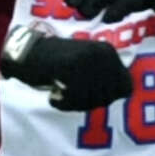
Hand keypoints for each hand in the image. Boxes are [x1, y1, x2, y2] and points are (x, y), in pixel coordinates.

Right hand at [0, 25, 131, 110]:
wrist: (26, 54)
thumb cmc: (56, 64)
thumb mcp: (87, 65)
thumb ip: (107, 78)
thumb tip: (127, 92)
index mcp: (108, 52)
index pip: (126, 87)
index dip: (108, 97)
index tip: (88, 94)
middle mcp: (102, 53)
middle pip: (109, 96)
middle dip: (91, 102)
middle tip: (71, 96)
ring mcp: (87, 59)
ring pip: (94, 99)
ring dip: (76, 104)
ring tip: (62, 95)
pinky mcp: (70, 66)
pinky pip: (77, 98)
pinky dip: (64, 103)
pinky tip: (54, 95)